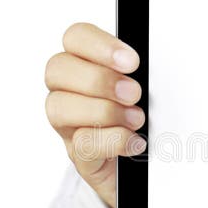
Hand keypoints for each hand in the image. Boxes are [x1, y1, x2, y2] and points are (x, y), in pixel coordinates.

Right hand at [45, 22, 144, 207]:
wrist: (149, 169)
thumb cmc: (145, 120)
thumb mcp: (146, 90)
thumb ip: (139, 73)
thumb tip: (151, 68)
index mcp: (85, 65)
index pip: (75, 38)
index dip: (99, 46)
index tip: (132, 62)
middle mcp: (68, 92)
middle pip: (57, 69)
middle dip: (99, 80)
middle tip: (134, 93)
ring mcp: (69, 126)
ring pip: (58, 107)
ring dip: (104, 111)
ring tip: (136, 119)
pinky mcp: (80, 157)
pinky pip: (82, 144)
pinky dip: (113, 141)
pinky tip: (135, 142)